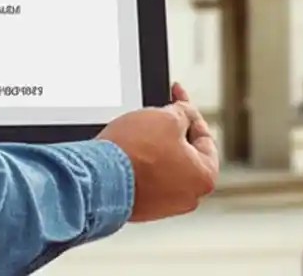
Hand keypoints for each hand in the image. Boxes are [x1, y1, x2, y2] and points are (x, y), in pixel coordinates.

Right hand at [96, 82, 218, 222]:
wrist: (97, 178)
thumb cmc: (136, 151)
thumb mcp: (169, 118)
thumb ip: (185, 112)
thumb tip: (185, 114)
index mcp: (204, 177)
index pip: (204, 136)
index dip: (190, 111)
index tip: (178, 96)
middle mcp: (188, 197)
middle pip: (185, 152)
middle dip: (172, 129)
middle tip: (160, 112)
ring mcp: (164, 205)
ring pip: (165, 165)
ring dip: (155, 145)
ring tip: (139, 130)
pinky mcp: (141, 207)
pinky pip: (147, 178)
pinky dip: (141, 162)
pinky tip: (129, 149)